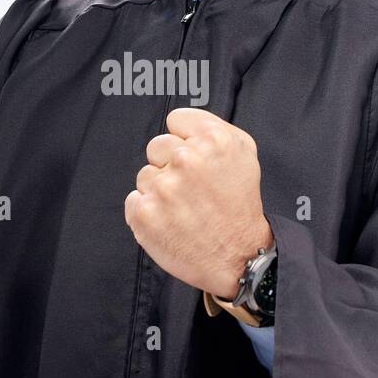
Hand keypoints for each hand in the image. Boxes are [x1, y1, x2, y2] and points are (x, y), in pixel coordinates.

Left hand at [124, 107, 272, 296]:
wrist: (238, 257)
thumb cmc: (239, 204)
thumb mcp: (243, 152)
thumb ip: (211, 126)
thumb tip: (180, 121)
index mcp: (213, 141)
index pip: (176, 120)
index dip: (186, 140)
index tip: (197, 160)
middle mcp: (187, 161)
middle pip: (157, 146)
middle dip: (170, 165)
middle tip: (192, 190)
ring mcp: (163, 188)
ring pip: (145, 175)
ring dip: (160, 191)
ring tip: (185, 209)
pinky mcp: (144, 214)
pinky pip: (134, 200)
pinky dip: (148, 212)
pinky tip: (171, 222)